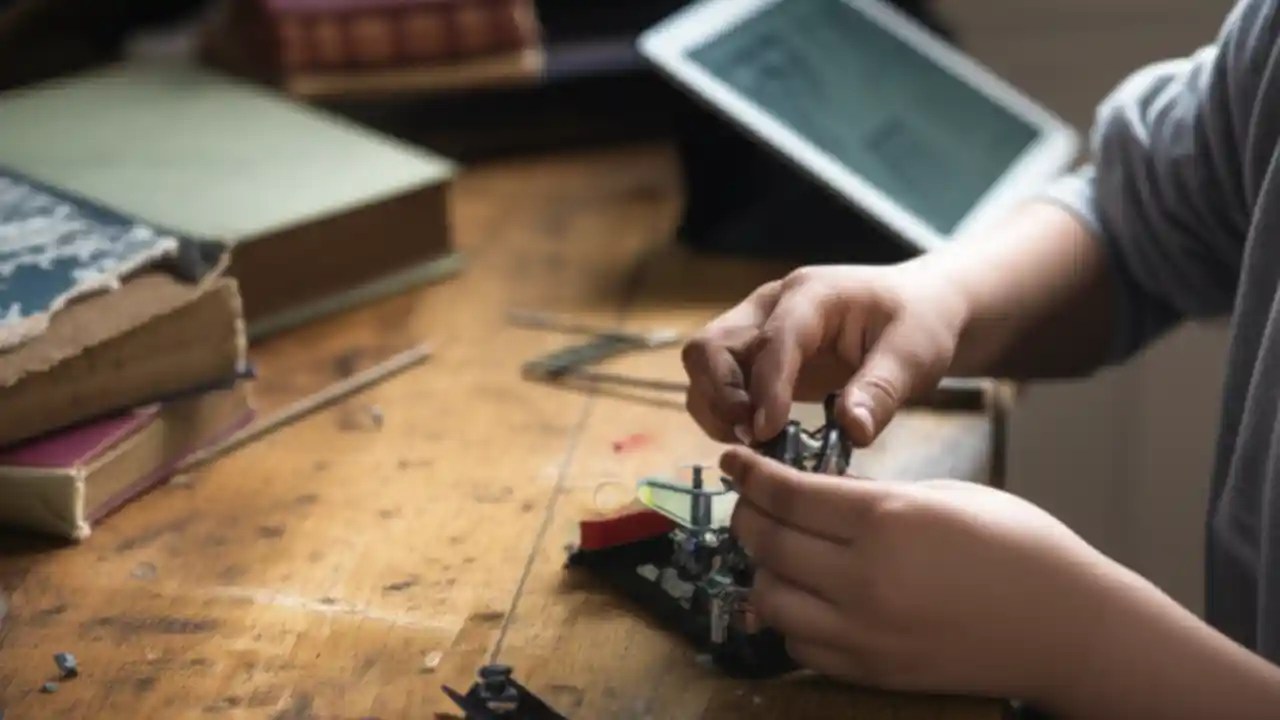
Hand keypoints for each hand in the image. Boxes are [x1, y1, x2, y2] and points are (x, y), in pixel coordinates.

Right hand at [681, 263, 968, 447]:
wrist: (917, 308)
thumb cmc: (918, 322)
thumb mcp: (915, 354)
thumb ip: (881, 391)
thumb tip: (851, 433)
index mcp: (811, 295)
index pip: (772, 340)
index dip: (765, 388)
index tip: (768, 432)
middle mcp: (770, 307)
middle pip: (710, 345)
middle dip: (721, 396)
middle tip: (756, 438)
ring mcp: (755, 329)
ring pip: (703, 365)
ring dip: (716, 408)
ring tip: (755, 443)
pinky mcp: (753, 355)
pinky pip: (716, 384)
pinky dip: (723, 413)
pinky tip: (759, 438)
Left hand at [721, 447, 1119, 706]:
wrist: (1069, 628)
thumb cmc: (1018, 546)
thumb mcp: (942, 497)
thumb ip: (870, 498)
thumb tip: (811, 494)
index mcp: (887, 521)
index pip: (788, 494)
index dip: (750, 474)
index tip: (732, 461)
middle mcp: (866, 580)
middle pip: (769, 544)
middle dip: (747, 517)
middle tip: (749, 502)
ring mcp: (866, 633)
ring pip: (770, 599)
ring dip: (762, 570)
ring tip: (777, 552)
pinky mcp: (872, 671)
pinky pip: (799, 644)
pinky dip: (789, 618)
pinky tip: (805, 597)